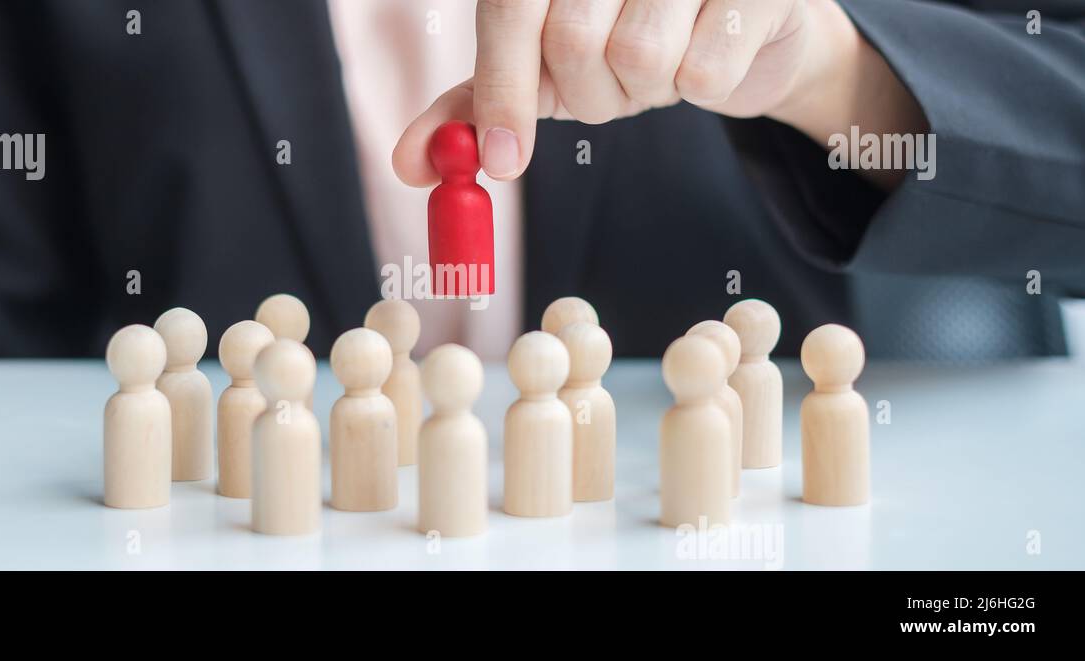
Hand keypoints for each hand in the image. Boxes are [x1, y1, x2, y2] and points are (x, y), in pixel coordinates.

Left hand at [393, 0, 864, 184]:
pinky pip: (704, 68)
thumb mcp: (545, 75)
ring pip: (640, 53)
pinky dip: (704, 85)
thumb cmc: (632, 44)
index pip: (511, 9)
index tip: (503, 160)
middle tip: (614, 85)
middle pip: (573, 39)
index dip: (502, 90)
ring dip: (646, 90)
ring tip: (663, 67)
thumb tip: (409, 163)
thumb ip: (478, 108)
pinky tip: (713, 57)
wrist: (744, 38)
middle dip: (590, 92)